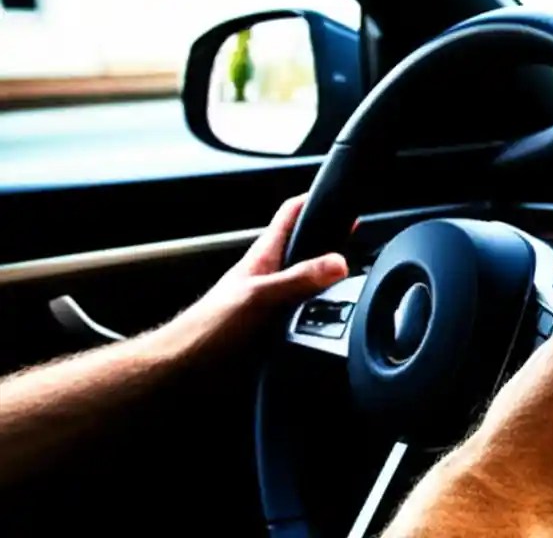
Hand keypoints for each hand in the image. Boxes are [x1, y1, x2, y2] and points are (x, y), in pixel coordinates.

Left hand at [159, 194, 347, 362]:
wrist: (185, 365)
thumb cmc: (208, 326)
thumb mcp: (258, 296)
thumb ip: (298, 278)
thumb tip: (338, 262)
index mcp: (264, 256)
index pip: (291, 214)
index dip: (314, 199)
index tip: (340, 195)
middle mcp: (270, 274)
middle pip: (305, 246)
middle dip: (331, 240)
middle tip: (359, 239)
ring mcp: (272, 299)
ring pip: (308, 279)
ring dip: (328, 278)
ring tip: (355, 277)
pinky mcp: (273, 325)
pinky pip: (305, 309)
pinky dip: (322, 309)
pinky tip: (333, 317)